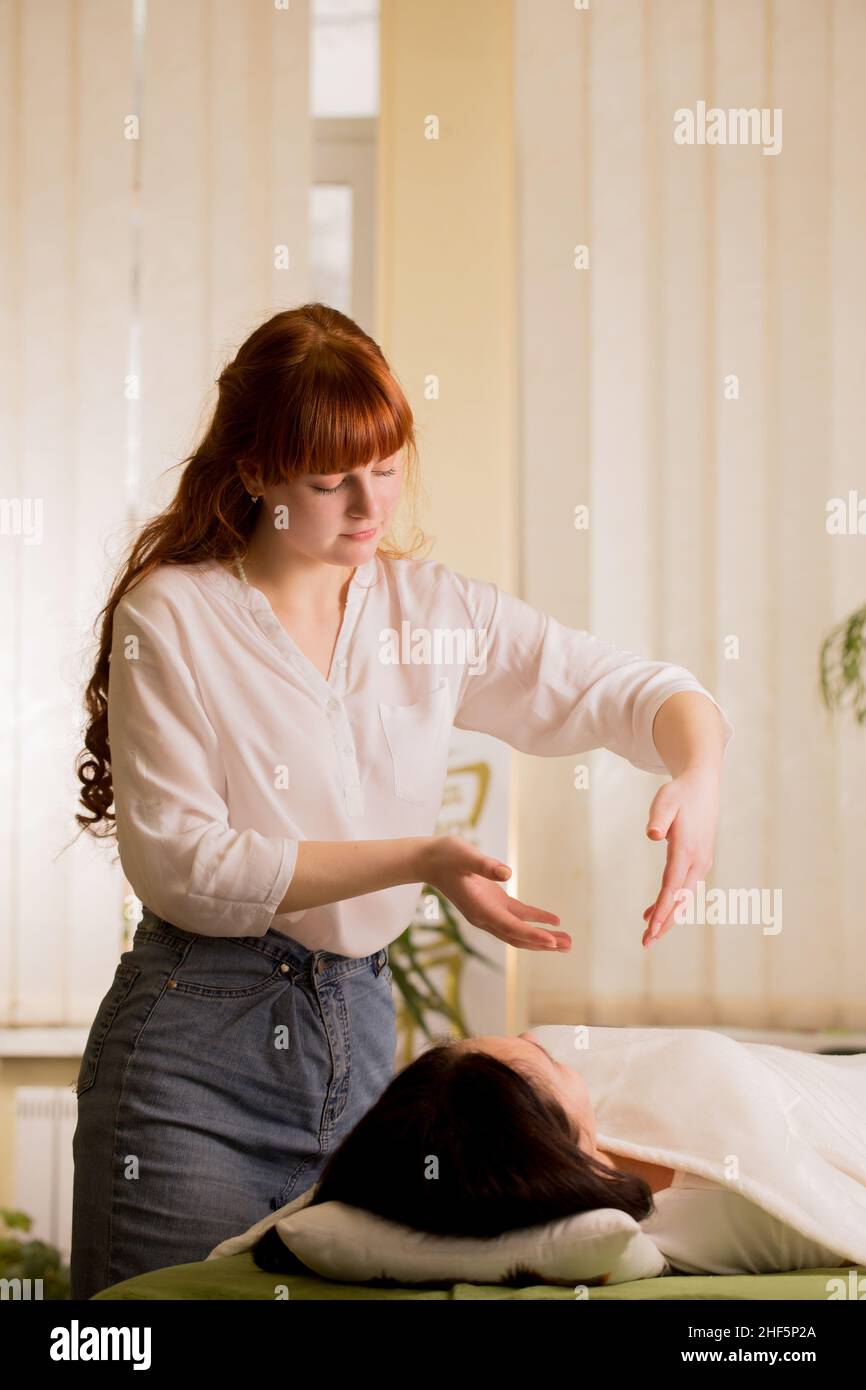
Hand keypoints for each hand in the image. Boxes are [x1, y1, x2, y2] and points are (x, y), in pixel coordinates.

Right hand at [425, 835, 570, 951]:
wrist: (429, 860)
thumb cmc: (446, 856)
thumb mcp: (465, 855)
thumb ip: (484, 865)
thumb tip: (507, 873)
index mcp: (480, 909)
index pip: (510, 926)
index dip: (531, 935)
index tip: (552, 942)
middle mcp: (485, 916)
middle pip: (518, 936)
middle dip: (544, 943)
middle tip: (569, 945)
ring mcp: (490, 912)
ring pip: (520, 931)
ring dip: (543, 937)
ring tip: (568, 941)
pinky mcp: (494, 903)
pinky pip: (518, 916)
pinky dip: (536, 920)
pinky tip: (554, 921)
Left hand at [641, 767, 720, 946]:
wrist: (701, 786)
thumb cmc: (679, 794)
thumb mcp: (665, 801)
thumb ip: (658, 818)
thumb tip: (652, 834)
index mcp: (687, 851)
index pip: (672, 888)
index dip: (662, 910)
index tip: (650, 929)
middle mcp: (697, 861)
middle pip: (680, 900)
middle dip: (664, 923)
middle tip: (646, 943)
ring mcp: (700, 863)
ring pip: (683, 897)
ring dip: (668, 916)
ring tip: (649, 933)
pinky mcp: (698, 861)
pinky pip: (684, 888)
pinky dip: (671, 902)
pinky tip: (654, 911)